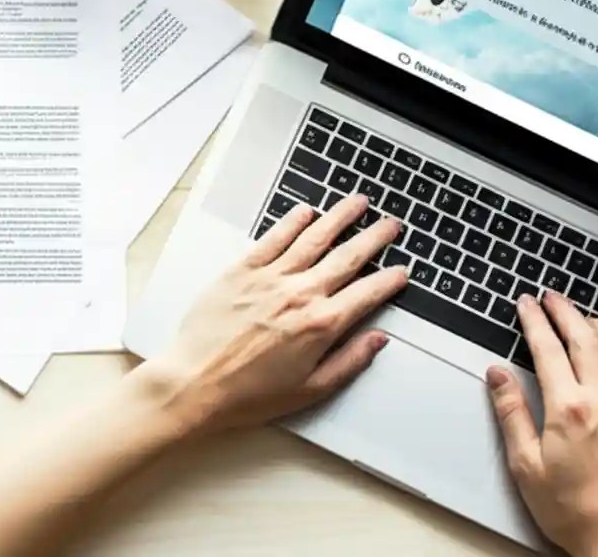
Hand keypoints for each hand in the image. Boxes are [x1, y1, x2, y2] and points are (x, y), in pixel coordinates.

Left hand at [139, 195, 407, 437]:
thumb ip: (350, 362)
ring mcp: (270, 279)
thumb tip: (378, 340)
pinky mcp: (241, 271)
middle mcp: (300, 295)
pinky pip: (273, 238)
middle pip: (348, 256)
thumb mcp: (311, 390)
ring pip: (314, 237)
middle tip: (390, 224)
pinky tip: (306, 211)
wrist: (195, 384)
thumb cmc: (248, 395)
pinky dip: (292, 221)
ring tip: (357, 203)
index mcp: (321, 325)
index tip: (402, 271)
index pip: (368, 293)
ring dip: (340, 217)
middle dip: (374, 237)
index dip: (390, 280)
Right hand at [487, 292, 597, 556]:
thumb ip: (511, 413)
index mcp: (568, 408)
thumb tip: (497, 376)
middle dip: (565, 312)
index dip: (534, 321)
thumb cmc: (570, 508)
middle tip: (550, 297)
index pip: (548, 350)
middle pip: (585, 339)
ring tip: (583, 315)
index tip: (525, 304)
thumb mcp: (524, 463)